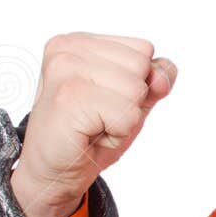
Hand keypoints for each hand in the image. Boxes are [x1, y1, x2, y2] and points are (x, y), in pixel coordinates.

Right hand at [9, 32, 176, 216]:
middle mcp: (67, 48)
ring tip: (93, 126)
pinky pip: (128, 115)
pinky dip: (116, 134)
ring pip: (137, 90)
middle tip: (97, 118)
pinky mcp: (69, 97)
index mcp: (79, 42)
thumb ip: (152, 81)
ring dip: (123, 120)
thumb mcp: (130, 101)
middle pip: (142, 66)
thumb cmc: (87, 136)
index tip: (102, 103)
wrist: (52, 174)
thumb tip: (162, 76)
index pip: (143, 50)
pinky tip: (89, 135)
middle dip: (130, 102)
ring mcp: (65, 69)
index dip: (135, 85)